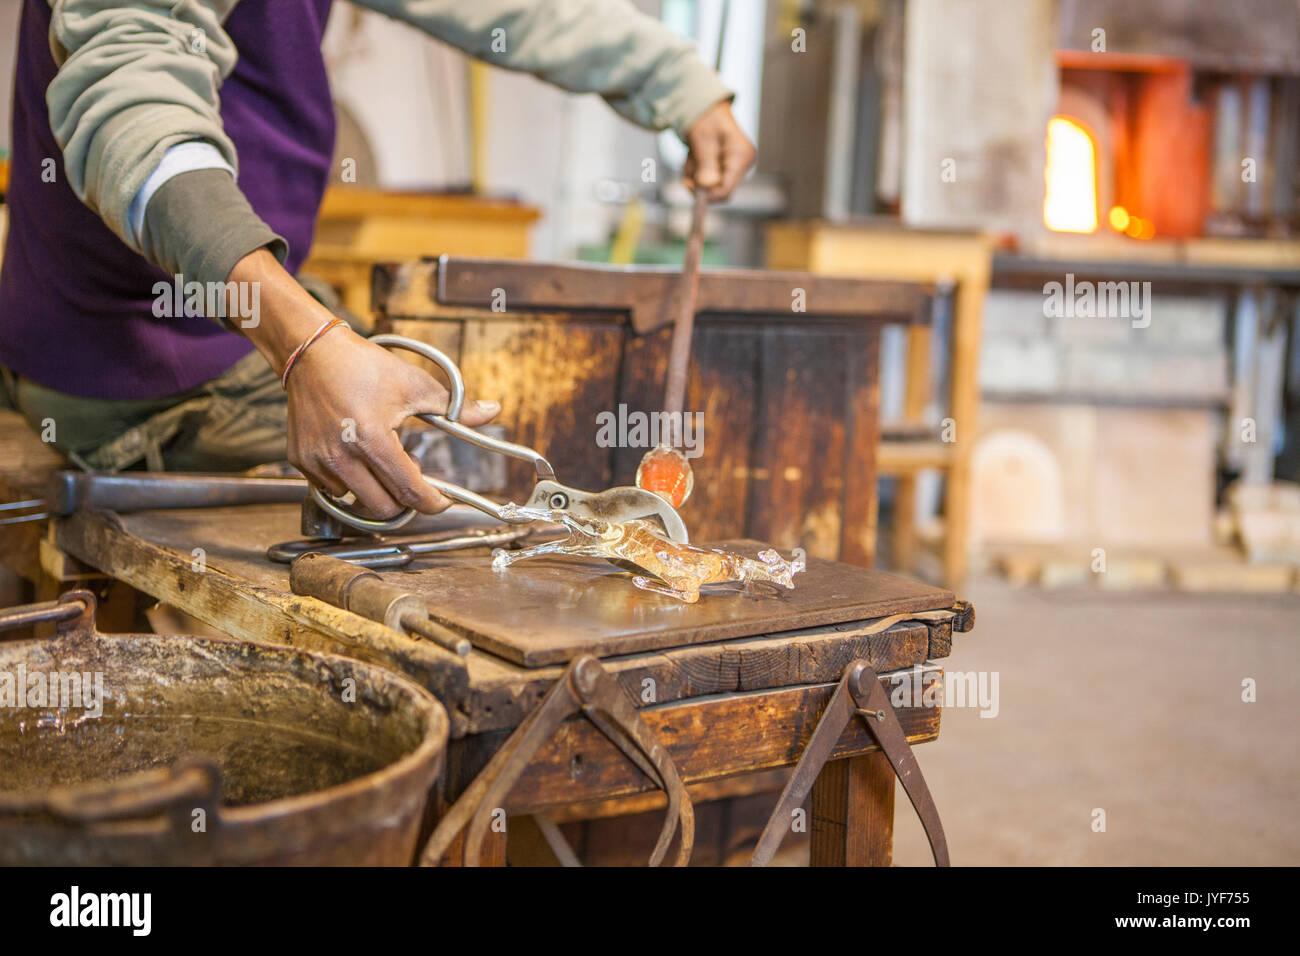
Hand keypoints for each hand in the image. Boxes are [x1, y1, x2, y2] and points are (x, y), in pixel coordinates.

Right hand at [230, 249, 499, 517]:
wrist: (314, 354)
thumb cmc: (366, 367)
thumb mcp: (415, 384)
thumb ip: (456, 407)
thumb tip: (493, 411)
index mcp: (372, 439)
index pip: (409, 490)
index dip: (432, 502)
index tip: (442, 501)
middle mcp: (341, 456)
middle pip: (383, 508)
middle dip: (404, 500)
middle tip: (413, 478)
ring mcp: (317, 461)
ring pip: (357, 501)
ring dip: (376, 489)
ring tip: (383, 461)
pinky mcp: (301, 460)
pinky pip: (333, 489)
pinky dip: (350, 482)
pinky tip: (357, 456)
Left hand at [682, 99, 754, 200]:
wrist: (707, 109)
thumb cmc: (707, 117)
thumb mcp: (702, 138)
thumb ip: (705, 163)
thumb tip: (706, 186)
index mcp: (742, 156)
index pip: (727, 189)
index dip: (707, 194)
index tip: (688, 186)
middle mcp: (742, 165)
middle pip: (717, 190)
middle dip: (698, 180)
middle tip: (687, 164)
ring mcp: (734, 168)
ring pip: (709, 187)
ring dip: (695, 174)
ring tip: (691, 155)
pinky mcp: (724, 169)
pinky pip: (707, 181)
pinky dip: (696, 172)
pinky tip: (694, 157)